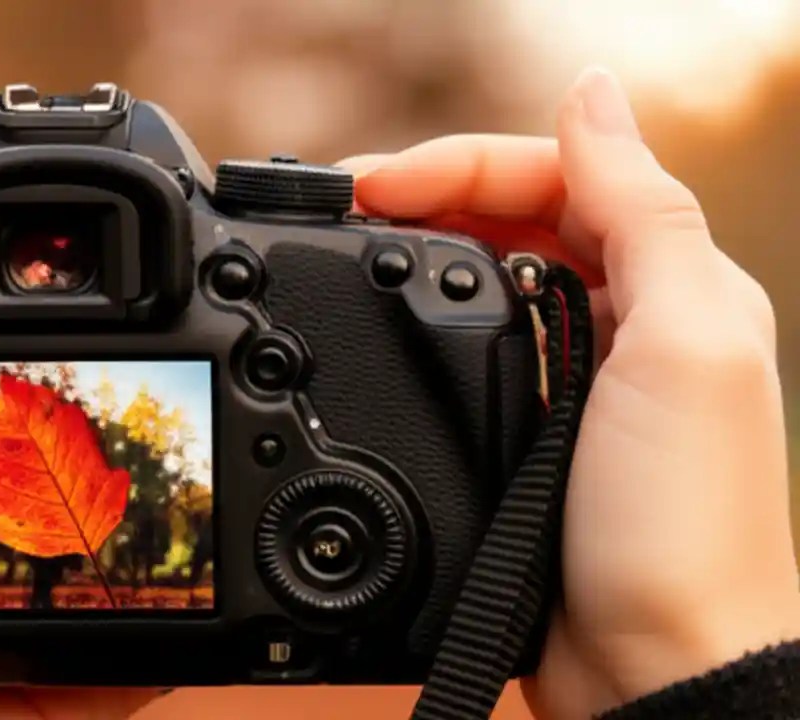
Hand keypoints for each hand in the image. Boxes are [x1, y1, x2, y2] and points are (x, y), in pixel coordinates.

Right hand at [339, 67, 799, 717]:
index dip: (459, 163)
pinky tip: (379, 325)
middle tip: (339, 207)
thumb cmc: (684, 522)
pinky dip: (419, 327)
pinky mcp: (523, 434)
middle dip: (425, 198)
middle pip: (510, 219)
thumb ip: (644, 209)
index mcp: (668, 278)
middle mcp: (622, 317)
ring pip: (481, 280)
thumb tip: (594, 87)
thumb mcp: (684, 342)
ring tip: (341, 248)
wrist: (653, 670)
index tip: (368, 184)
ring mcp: (569, 378)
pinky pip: (465, 352)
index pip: (554, 175)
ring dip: (415, 251)